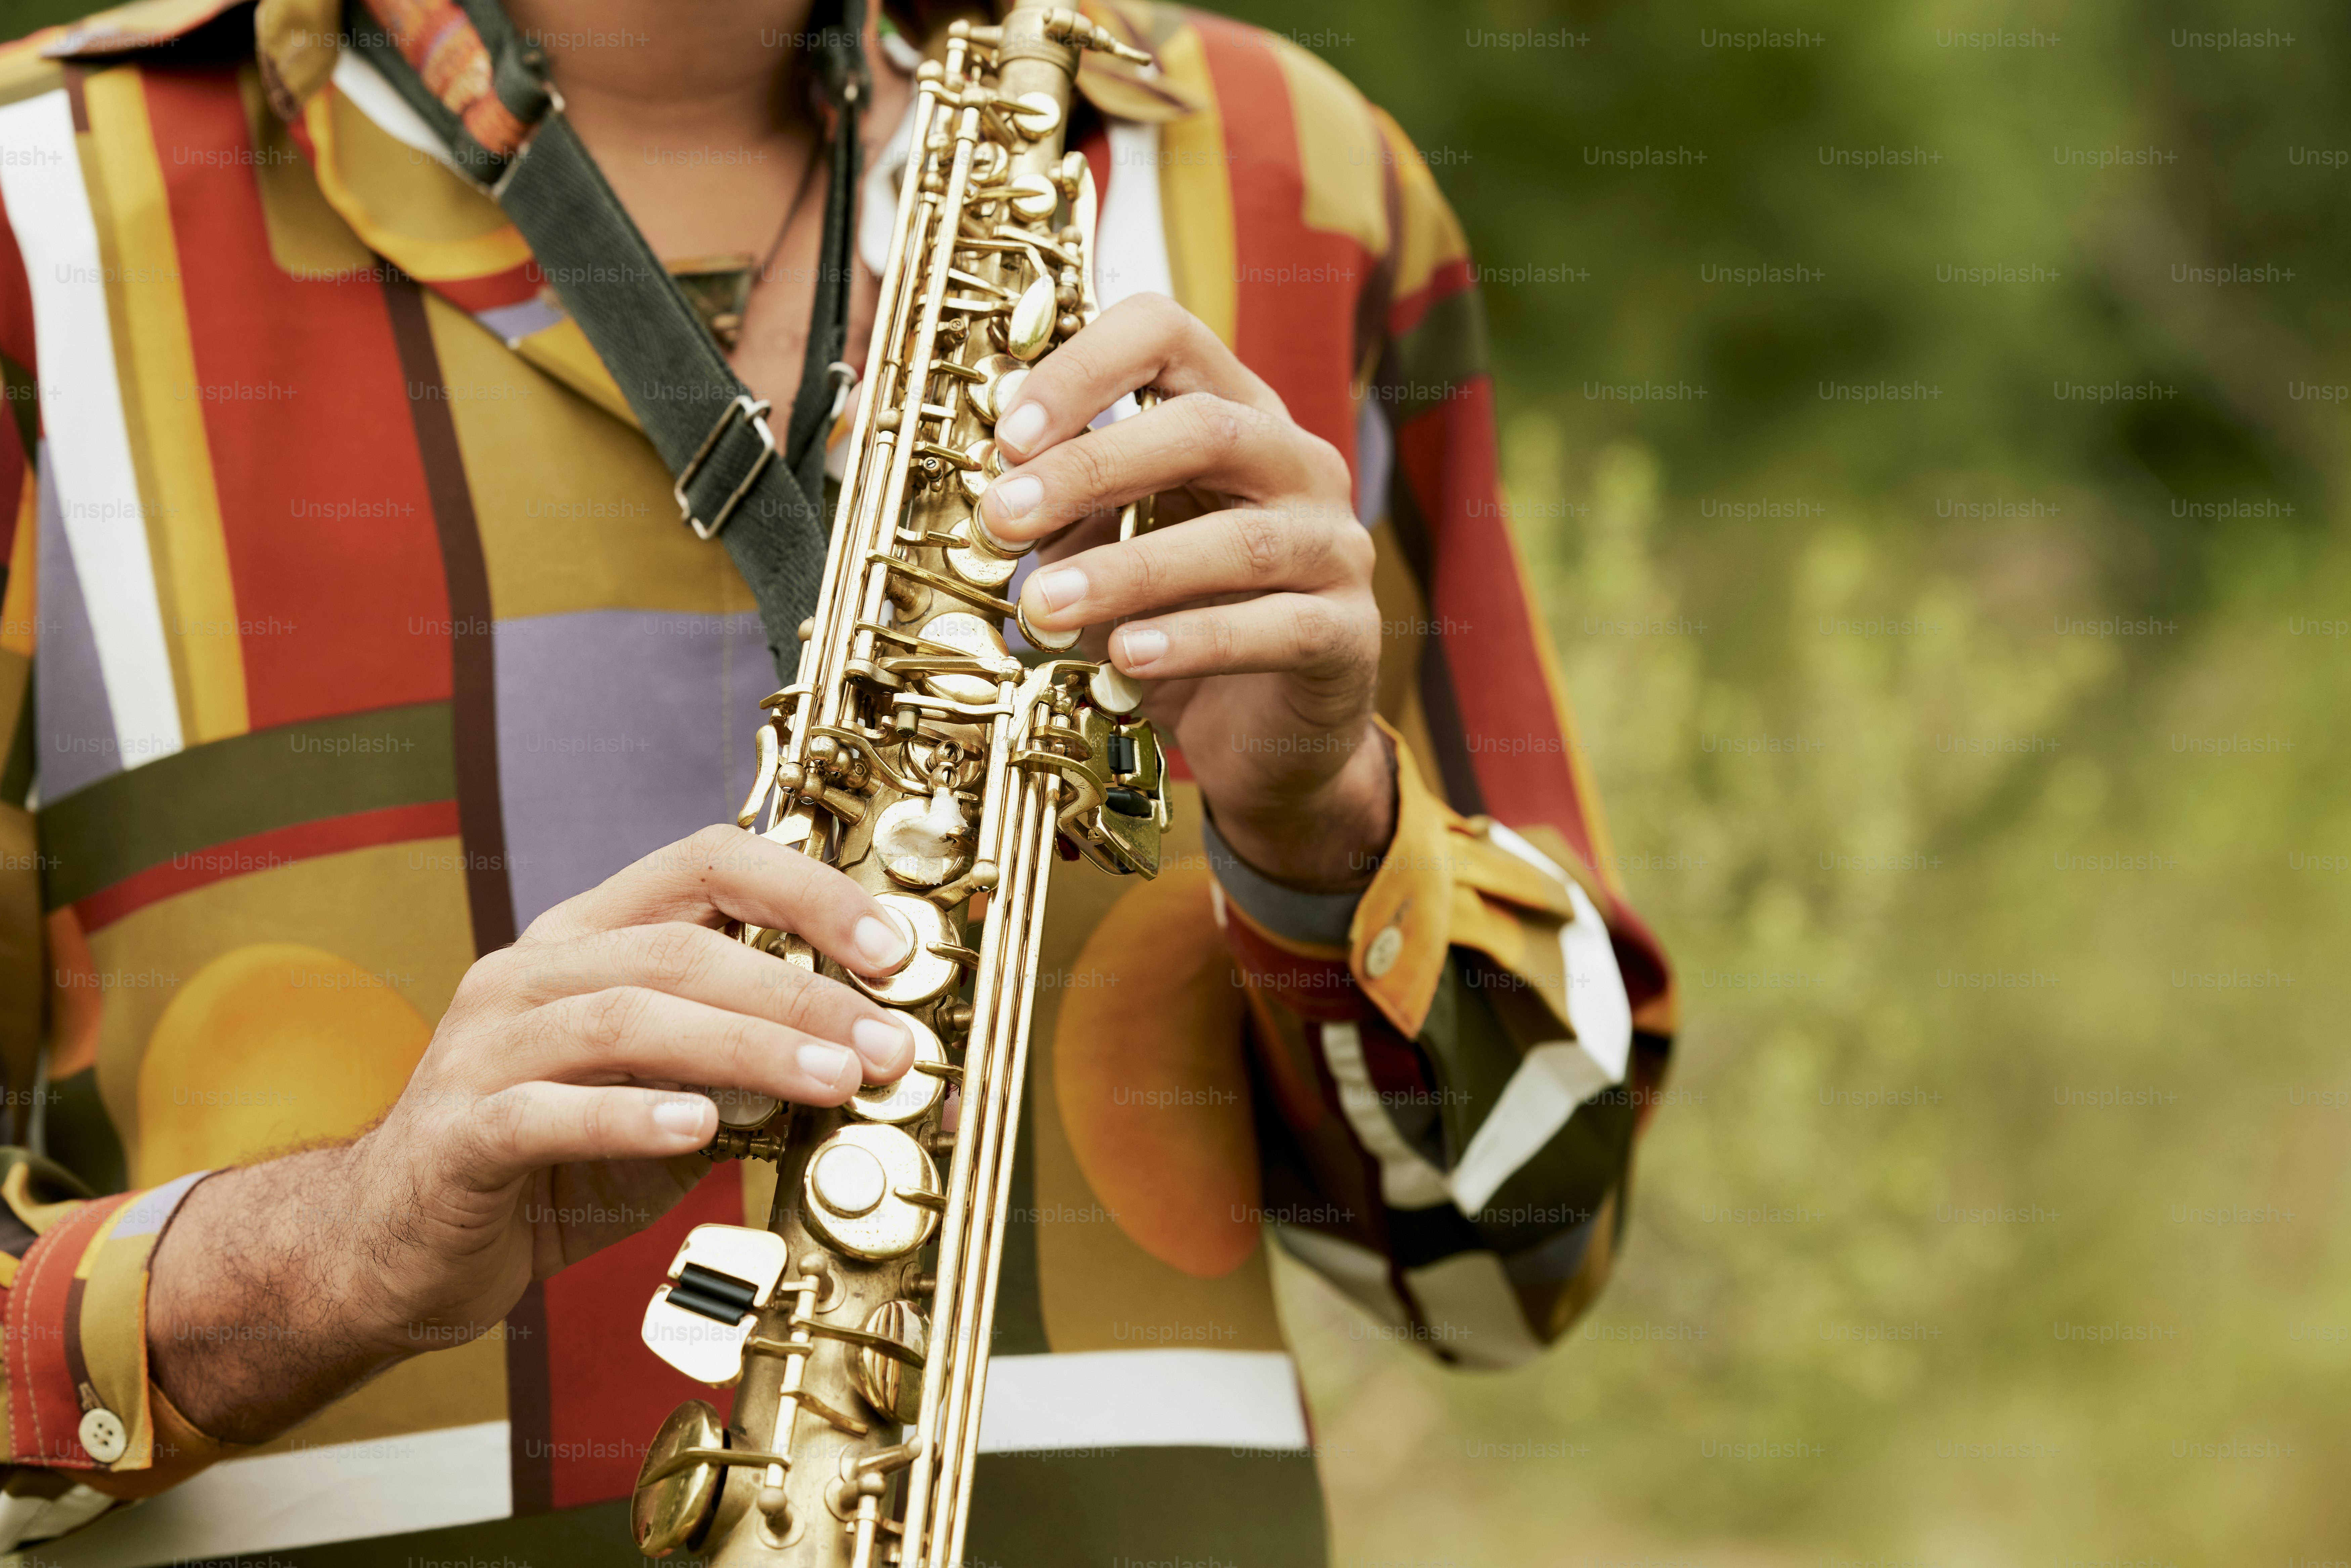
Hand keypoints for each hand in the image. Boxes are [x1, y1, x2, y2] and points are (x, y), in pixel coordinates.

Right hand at [147, 825, 915, 1442]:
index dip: (808, 892)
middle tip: (887, 1043)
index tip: (893, 948)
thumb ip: (752, 1077)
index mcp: (589, 938)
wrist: (398, 1244)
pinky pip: (550, 1111)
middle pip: (683, 947)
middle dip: (803, 993)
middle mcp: (532, 971)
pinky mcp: (459, 1132)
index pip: (707, 862)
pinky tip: (700, 1130)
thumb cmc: (554, 1164)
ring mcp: (486, 1047)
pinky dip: (632, 1116)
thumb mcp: (669, 1104)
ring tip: (833, 1081)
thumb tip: (879, 1070)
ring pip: (629, 1019)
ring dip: (747, 1048)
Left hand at [979, 293, 1392, 889]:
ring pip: (1239, 541)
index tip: (1008, 436)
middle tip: (1005, 516)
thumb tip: (1000, 511)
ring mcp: (1334, 546)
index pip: (1169, 336)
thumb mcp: (1110, 558)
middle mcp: (1297, 463)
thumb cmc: (1179, 625)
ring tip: (1045, 605)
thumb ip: (1070, 525)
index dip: (1084, 369)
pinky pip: (1276, 627)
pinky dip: (1196, 640)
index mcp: (1234, 415)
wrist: (1266, 735)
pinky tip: (1129, 654)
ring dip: (1128, 571)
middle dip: (1092, 469)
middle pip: (1206, 429)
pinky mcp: (1347, 632)